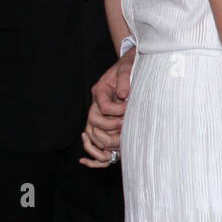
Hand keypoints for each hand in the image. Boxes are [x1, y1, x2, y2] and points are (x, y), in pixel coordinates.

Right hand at [80, 50, 133, 168]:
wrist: (128, 67)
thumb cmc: (128, 67)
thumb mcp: (127, 68)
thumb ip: (125, 80)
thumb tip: (124, 95)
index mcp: (100, 90)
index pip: (103, 107)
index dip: (117, 111)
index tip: (130, 108)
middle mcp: (96, 103)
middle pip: (93, 120)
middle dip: (110, 125)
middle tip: (126, 124)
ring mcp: (98, 113)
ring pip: (91, 132)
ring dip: (104, 139)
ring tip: (122, 141)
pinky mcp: (104, 120)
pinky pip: (95, 137)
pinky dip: (99, 148)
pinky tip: (106, 154)